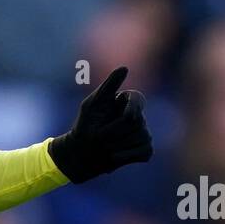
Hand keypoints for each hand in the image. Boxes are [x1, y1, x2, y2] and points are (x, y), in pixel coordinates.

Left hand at [49, 66, 152, 183]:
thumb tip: (125, 68)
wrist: (80, 154)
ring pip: (142, 137)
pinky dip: (127, 156)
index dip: (133, 107)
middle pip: (138, 122)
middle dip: (115, 131)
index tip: (126, 115)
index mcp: (127, 101)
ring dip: (118, 144)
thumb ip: (108, 87)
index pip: (138, 99)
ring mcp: (143, 133)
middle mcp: (138, 116)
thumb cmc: (85, 126)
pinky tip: (114, 156)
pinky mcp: (144, 150)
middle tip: (99, 136)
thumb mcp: (91, 105)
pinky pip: (145, 152)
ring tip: (105, 146)